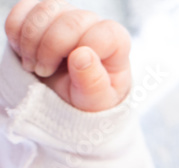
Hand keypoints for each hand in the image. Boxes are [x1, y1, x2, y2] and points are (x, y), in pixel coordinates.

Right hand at [4, 0, 130, 111]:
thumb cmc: (88, 97)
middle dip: (49, 48)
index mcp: (116, 43)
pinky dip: (16, 30)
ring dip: (30, 39)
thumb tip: (82, 55)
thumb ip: (93, 83)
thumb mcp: (95, 101)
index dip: (81, 52)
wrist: (67, 95)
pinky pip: (24, 8)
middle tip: (41, 71)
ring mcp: (68, 14)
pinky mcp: (44, 13)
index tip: (65, 72)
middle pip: (70, 20)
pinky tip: (22, 51)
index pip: (104, 33)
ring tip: (32, 64)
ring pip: (46, 9)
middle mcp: (93, 23)